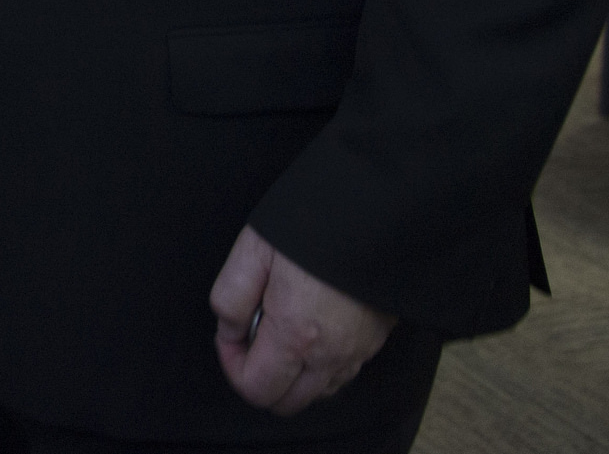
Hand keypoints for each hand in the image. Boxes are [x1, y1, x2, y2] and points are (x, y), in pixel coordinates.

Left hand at [210, 227, 395, 415]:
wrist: (378, 208)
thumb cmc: (314, 223)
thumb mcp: (253, 250)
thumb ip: (231, 298)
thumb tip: (230, 330)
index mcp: (296, 335)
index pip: (256, 389)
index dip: (232, 365)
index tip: (230, 334)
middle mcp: (331, 355)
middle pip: (287, 401)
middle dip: (261, 376)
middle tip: (254, 330)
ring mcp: (359, 351)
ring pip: (316, 392)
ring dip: (292, 373)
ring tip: (283, 323)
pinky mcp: (377, 339)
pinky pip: (342, 373)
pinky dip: (320, 364)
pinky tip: (311, 323)